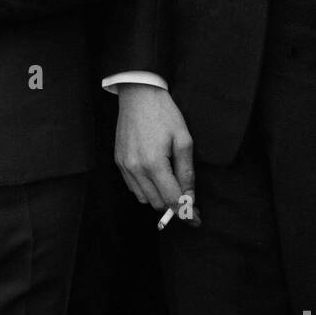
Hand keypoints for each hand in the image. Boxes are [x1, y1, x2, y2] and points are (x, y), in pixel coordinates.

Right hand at [115, 84, 200, 225]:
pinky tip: (155, 175)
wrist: (138, 94)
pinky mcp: (118, 160)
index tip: (197, 220)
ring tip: (170, 182)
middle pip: (157, 203)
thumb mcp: (183, 140)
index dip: (187, 213)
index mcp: (154, 163)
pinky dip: (145, 188)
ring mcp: (124, 165)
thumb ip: (186, 172)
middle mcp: (135, 168)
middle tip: (188, 199)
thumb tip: (189, 199)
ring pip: (143, 198)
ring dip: (158, 197)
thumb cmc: (164, 113)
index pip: (171, 200)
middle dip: (173, 205)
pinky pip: (132, 187)